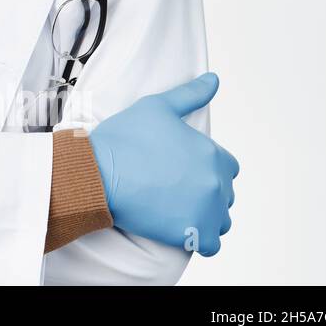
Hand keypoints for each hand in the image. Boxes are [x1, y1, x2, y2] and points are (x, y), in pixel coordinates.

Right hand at [88, 72, 238, 255]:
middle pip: (224, 195)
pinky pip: (211, 245)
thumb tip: (215, 80)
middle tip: (171, 191)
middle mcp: (216, 183)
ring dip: (203, 218)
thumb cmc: (123, 138)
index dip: (205, 169)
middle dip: (203, 194)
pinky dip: (198, 240)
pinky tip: (177, 229)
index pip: (228, 168)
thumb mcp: (157, 107)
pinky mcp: (193, 234)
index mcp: (211, 153)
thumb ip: (191, 94)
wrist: (96, 173)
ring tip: (174, 210)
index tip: (181, 172)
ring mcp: (206, 210)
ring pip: (220, 221)